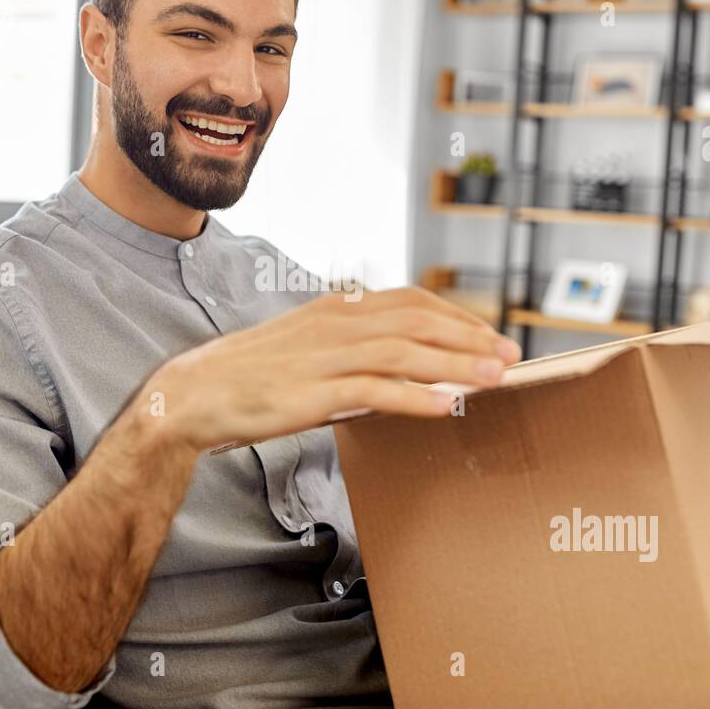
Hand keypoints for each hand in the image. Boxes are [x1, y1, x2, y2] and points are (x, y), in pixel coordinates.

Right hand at [144, 287, 521, 454]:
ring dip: (455, 365)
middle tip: (511, 355)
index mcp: (338, 308)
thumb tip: (405, 360)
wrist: (198, 393)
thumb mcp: (311, 345)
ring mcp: (325, 357)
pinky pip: (373, 392)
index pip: (411, 301)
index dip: (457, 316)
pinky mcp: (313, 392)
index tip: (490, 335)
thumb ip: (356, 346)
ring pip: (404, 353)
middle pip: (418, 322)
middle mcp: (336, 323)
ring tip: (495, 379)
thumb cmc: (258, 374)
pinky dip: (413, 397)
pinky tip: (443, 407)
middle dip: (470, 338)